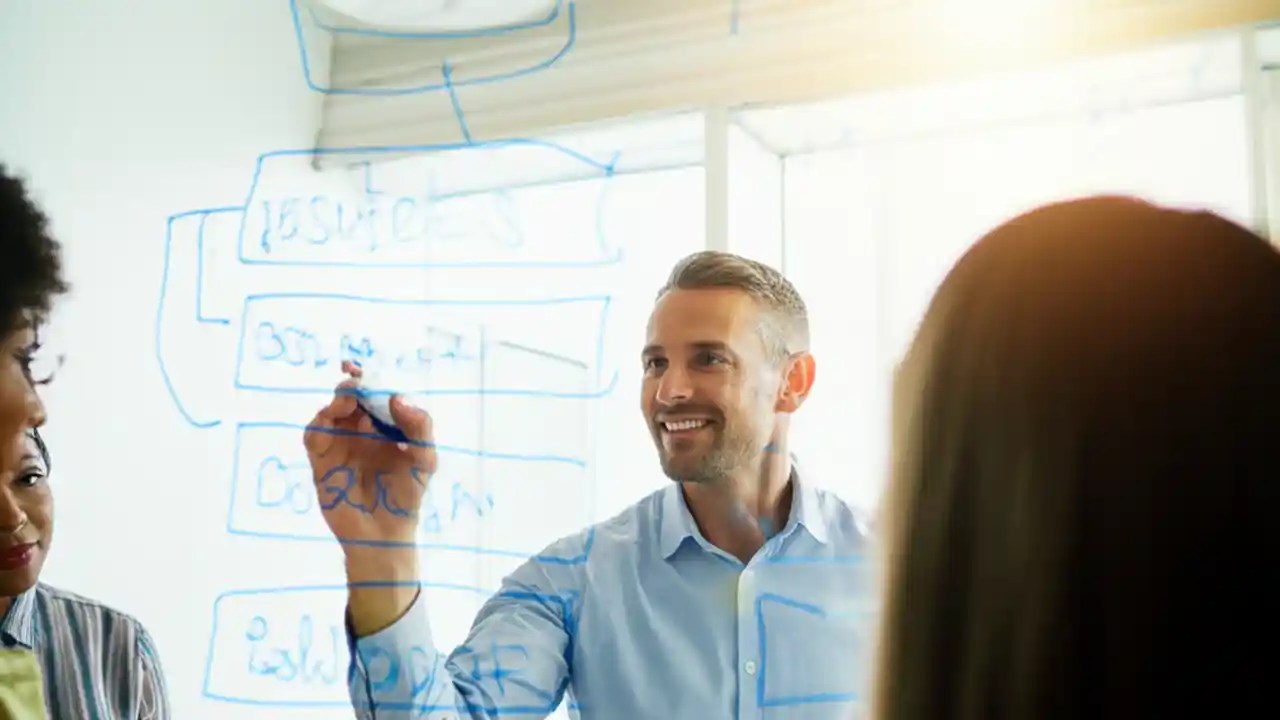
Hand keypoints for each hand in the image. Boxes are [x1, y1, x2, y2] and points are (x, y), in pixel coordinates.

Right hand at [304, 361, 436, 546]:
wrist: (386, 533)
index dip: (368, 377)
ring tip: (349, 403)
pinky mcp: (321, 462)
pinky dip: (319, 424)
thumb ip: (419, 426)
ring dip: (336, 403)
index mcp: (385, 425)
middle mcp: (360, 430)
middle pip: (350, 398)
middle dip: (351, 386)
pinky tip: (331, 422)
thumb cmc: (408, 494)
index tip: (360, 367)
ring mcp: (339, 444)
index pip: (375, 393)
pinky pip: (314, 436)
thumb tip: (398, 397)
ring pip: (329, 413)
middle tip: (356, 383)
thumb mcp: (424, 459)